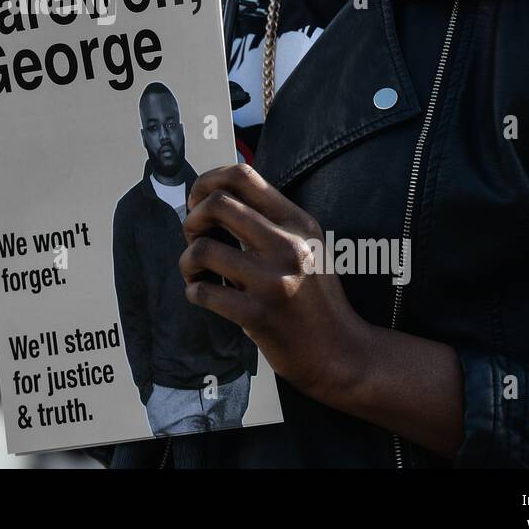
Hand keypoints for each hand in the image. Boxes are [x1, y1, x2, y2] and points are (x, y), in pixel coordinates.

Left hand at [181, 163, 371, 405]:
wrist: (341, 352)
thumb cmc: (317, 299)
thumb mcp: (308, 246)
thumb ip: (272, 220)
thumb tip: (218, 196)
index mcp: (297, 223)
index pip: (243, 176)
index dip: (208, 181)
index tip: (198, 200)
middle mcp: (286, 245)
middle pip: (217, 204)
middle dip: (193, 218)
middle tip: (195, 237)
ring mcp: (272, 281)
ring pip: (203, 248)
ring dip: (187, 259)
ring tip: (196, 271)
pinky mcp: (257, 315)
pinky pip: (204, 292)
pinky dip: (194, 290)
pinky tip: (202, 294)